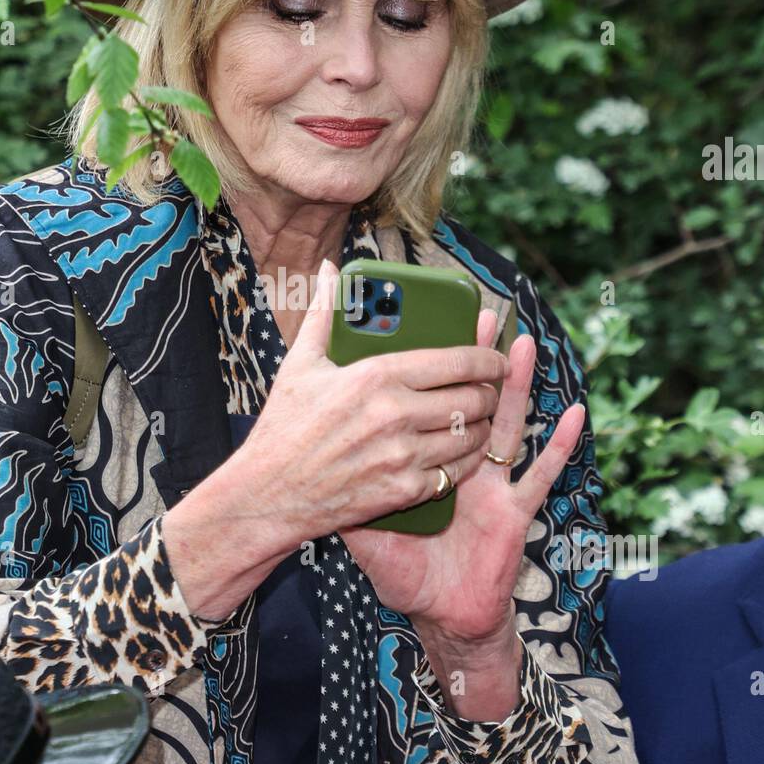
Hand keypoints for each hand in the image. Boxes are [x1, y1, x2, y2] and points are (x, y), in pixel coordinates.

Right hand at [223, 257, 509, 546]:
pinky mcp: (401, 490)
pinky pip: (453, 473)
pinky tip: (464, 454)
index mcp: (375, 375)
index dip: (486, 357)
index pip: (454, 361)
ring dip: (482, 427)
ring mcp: (400, 455)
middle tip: (489, 390)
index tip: (497, 358)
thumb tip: (330, 271)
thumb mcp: (301, 363)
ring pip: (468, 437)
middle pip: (470, 399)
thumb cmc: (282, 427)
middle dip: (490, 393)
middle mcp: (394, 414)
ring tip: (479, 420)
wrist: (267, 493)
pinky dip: (466, 462)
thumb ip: (324, 312)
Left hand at [337, 310, 585, 645]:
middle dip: (477, 360)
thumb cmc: (405, 572)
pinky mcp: (515, 511)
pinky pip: (541, 475)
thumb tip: (316, 457)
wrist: (440, 616)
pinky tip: (577, 416)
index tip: (433, 325)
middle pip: (471, 401)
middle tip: (481, 315)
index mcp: (423, 459)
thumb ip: (347, 491)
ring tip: (523, 344)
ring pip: (508, 423)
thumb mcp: (366, 528)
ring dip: (518, 385)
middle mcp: (461, 464)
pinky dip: (560, 447)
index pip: (429, 402)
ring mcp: (492, 485)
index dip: (434, 367)